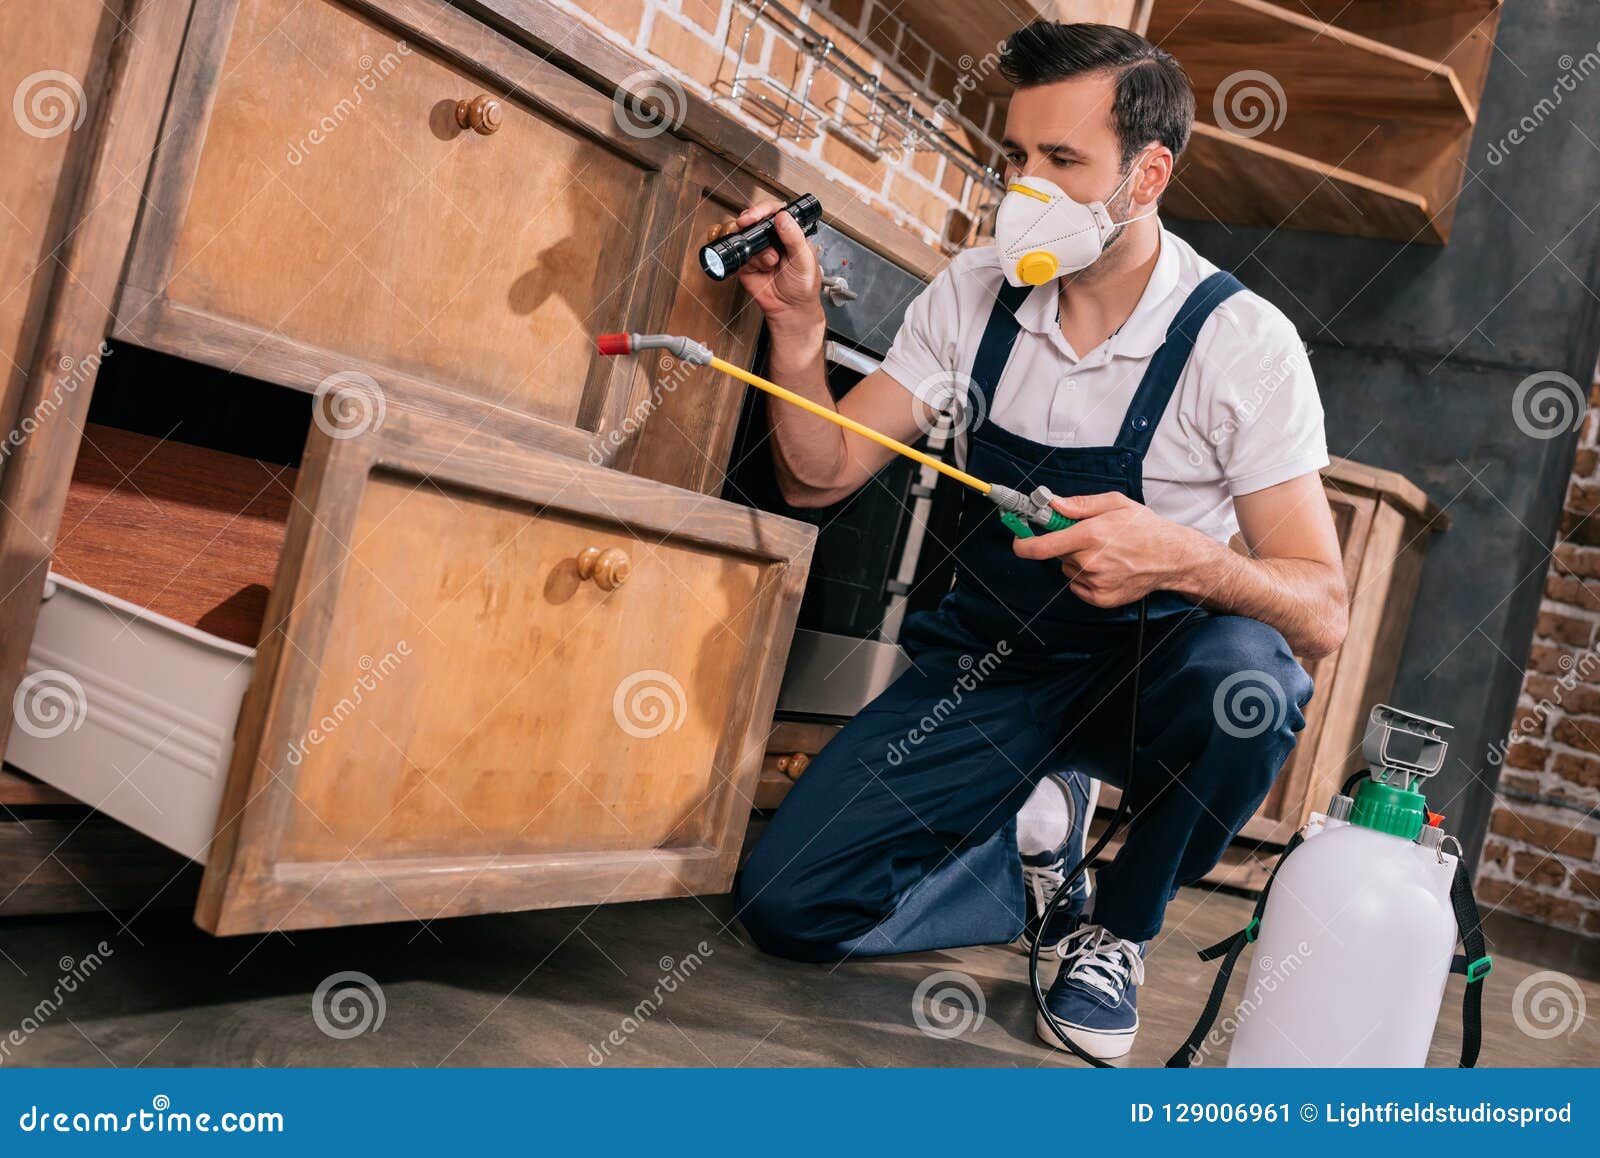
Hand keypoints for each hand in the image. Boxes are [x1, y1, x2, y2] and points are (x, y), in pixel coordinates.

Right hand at [732, 199, 822, 335]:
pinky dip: (750, 262)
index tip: (757, 214)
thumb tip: (783, 216)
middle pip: (756, 221)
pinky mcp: (748, 265)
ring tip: (770, 262)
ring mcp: (759, 251)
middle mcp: (773, 240)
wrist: (791, 309)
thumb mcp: (804, 259)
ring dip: (757, 250)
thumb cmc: (804, 286)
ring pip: (747, 238)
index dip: (764, 209)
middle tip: (748, 223)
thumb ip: (794, 237)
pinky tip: (761, 270)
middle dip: (751, 222)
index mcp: (790, 233)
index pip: (776, 212)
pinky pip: (742, 256)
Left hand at [1012, 491, 1203, 607]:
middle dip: (1065, 544)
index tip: (1017, 539)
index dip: (1023, 543)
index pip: (1041, 546)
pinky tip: (1107, 568)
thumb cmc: (1146, 528)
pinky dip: (1086, 577)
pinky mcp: (1100, 598)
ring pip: (1068, 570)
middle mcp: (1090, 561)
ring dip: (1077, 561)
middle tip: (1088, 537)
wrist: (1173, 558)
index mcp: (1090, 535)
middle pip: (1057, 555)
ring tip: (1105, 553)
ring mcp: (1095, 583)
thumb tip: (1053, 504)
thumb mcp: (1115, 504)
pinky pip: (1078, 585)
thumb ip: (1080, 504)